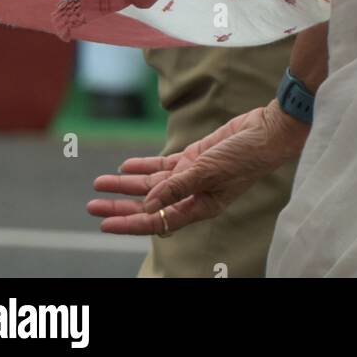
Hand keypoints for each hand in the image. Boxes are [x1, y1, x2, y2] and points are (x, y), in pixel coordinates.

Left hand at [87, 98, 308, 236]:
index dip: (129, 223)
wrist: (265, 131)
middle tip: (91, 205)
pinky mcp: (194, 157)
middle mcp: (191, 194)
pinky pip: (162, 165)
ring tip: (99, 183)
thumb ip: (177, 185)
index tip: (104, 225)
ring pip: (151, 183)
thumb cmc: (244, 157)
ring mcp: (191, 175)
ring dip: (125, 184)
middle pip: (148, 204)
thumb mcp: (208, 172)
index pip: (156, 221)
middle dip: (119, 205)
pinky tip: (125, 166)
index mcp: (198, 207)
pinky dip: (143, 165)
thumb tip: (148, 202)